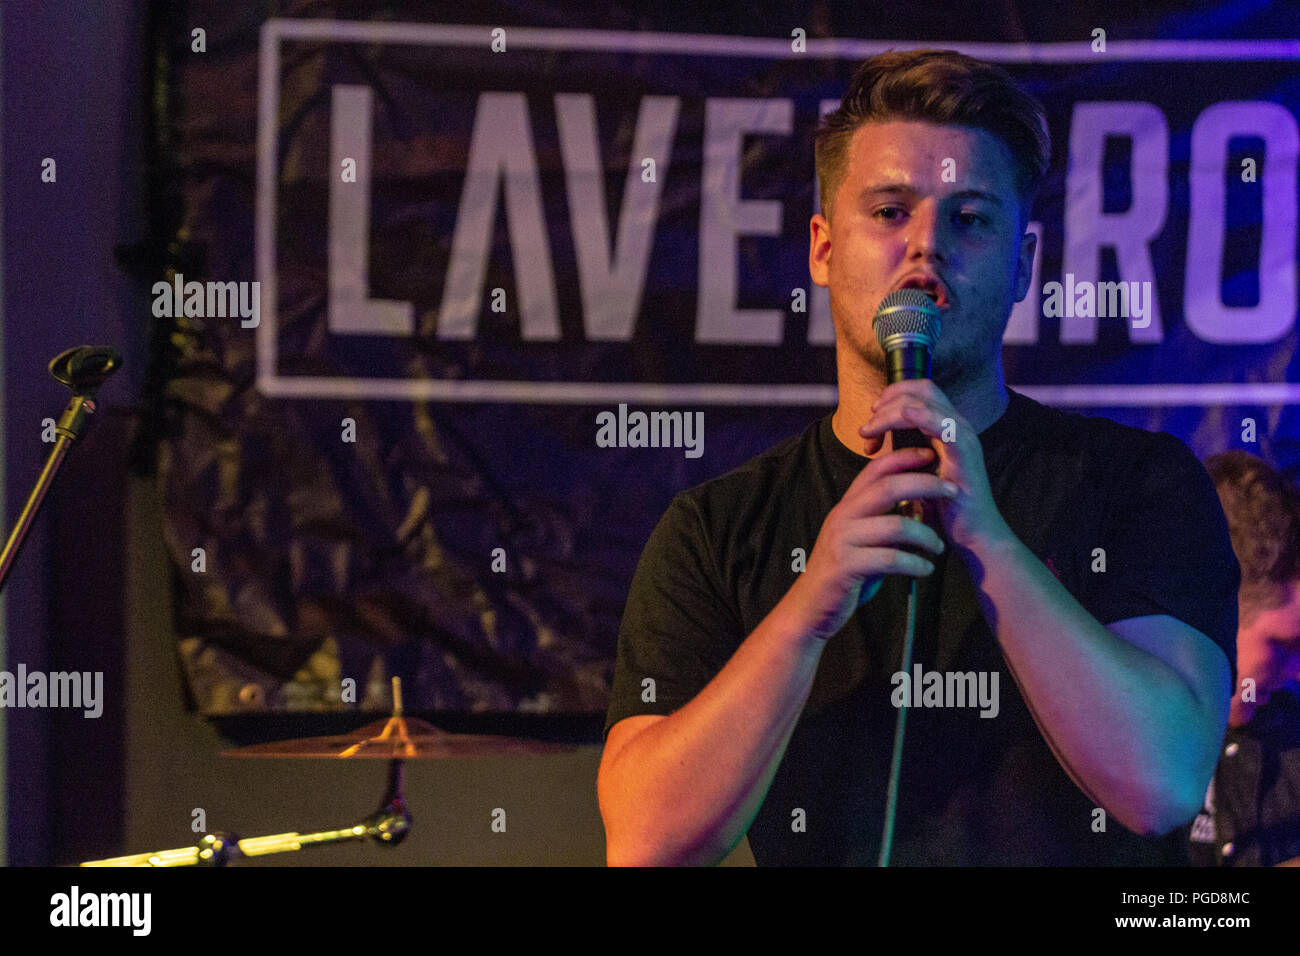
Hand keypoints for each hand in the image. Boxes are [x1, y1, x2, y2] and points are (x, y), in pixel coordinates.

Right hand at [787, 446, 957, 641]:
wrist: (810, 607)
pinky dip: (915, 563)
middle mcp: (843, 516)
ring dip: (927, 535)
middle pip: (889, 487)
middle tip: (953, 491)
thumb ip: (885, 520)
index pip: (875, 469)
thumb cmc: (844, 572)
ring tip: (939, 547)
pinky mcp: (846, 566)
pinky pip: (891, 559)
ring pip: (896, 525)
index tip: (932, 455)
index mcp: (847, 505)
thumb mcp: (861, 539)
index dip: (905, 457)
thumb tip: (920, 506)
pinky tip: (925, 569)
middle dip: (926, 484)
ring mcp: (843, 540)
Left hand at [858, 380, 1009, 549]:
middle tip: (867, 429)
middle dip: (887, 401)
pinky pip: (942, 423)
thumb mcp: (918, 471)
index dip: (891, 398)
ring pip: (925, 401)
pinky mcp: (964, 453)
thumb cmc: (944, 506)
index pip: (918, 391)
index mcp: (946, 427)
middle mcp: (957, 425)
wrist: (973, 535)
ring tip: (870, 432)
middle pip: (921, 388)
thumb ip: (904, 451)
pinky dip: (917, 415)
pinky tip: (899, 419)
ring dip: (890, 412)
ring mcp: (963, 436)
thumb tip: (875, 439)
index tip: (870, 425)